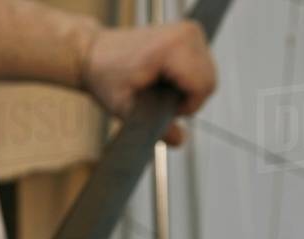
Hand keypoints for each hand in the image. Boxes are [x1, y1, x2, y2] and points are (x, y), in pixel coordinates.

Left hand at [81, 20, 216, 145]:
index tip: (162, 112)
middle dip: (188, 100)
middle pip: (209, 81)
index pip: (203, 86)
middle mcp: (186, 34)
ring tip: (158, 91)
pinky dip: (186, 80)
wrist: (95, 55)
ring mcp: (189, 31)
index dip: (186, 108)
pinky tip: (163, 81)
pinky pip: (201, 66)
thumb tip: (180, 141)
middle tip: (158, 103)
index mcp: (173, 47)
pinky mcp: (189, 34)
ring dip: (187, 90)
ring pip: (207, 75)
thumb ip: (156, 128)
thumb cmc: (106, 77)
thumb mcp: (126, 110)